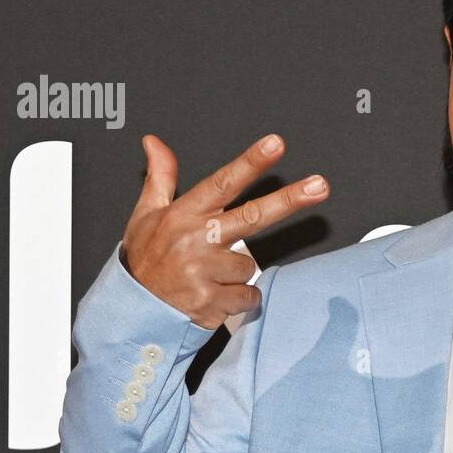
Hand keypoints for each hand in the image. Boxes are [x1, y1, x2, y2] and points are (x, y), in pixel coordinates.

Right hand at [121, 133, 329, 329]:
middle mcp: (196, 240)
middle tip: (321, 186)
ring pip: (250, 266)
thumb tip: (155, 142)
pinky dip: (238, 299)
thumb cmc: (145, 260)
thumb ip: (160, 177)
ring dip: (237, 274)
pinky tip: (214, 297)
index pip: (223, 182)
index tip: (275, 144)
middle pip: (253, 216)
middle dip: (290, 200)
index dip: (251, 162)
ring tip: (209, 277)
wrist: (132, 309)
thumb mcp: (146, 214)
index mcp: (184, 215)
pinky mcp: (211, 301)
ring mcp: (204, 271)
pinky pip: (248, 296)